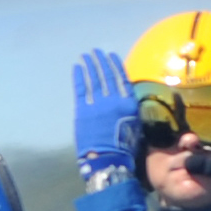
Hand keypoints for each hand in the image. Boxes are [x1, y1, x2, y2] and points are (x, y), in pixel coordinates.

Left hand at [71, 48, 135, 183]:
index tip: (111, 55)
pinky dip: (78, 77)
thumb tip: (124, 97)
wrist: (108, 159)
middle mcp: (113, 100)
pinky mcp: (83, 110)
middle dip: (101, 61)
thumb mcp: (134, 125)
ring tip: (86, 55)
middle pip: (106, 75)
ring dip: (89, 65)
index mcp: (128, 103)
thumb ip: (129, 109)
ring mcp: (97, 104)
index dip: (116, 65)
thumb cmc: (124, 146)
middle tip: (96, 51)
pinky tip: (77, 67)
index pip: (122, 79)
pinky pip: (80, 89)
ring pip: (93, 79)